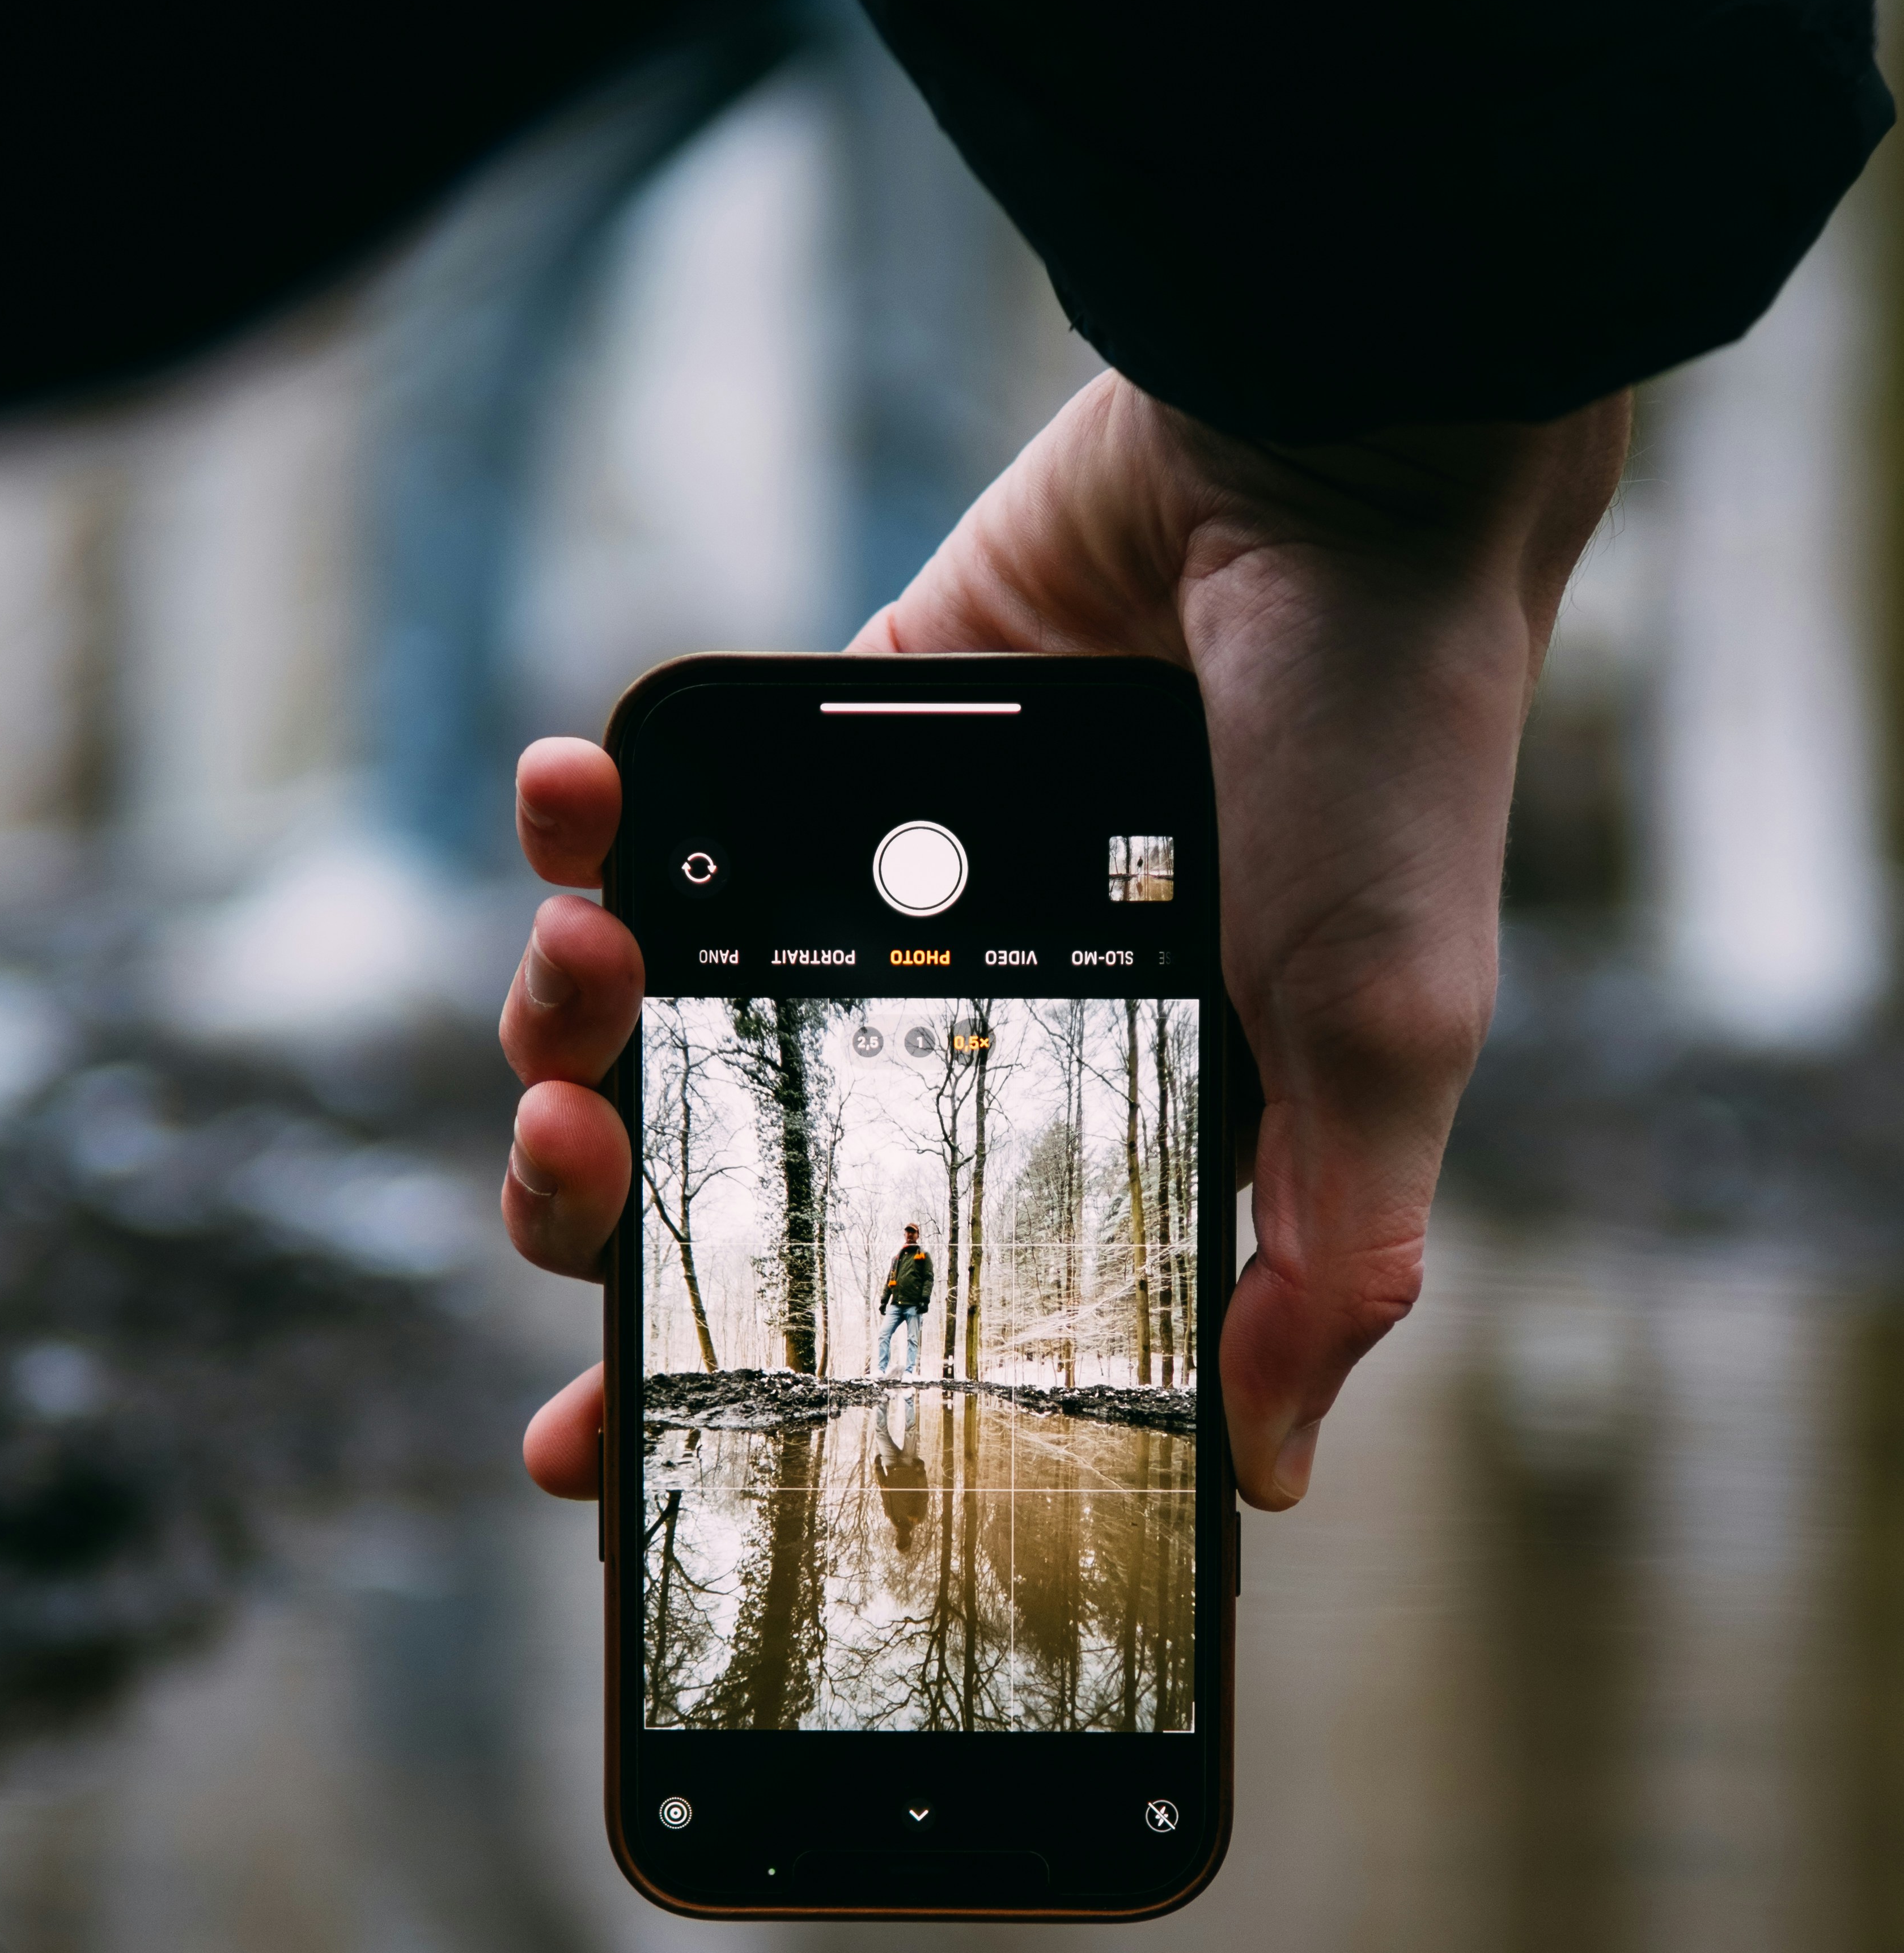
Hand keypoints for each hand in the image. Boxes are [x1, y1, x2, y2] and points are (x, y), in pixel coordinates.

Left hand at [502, 372, 1628, 1506]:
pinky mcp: (832, 770)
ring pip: (663, 1018)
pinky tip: (566, 811)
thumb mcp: (1381, 1040)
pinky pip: (668, 825)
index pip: (888, 1313)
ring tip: (577, 974)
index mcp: (1084, 1142)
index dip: (743, 1388)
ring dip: (564, 1018)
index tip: (610, 1457)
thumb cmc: (1388, 771)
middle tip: (570, 1168)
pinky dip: (589, 821)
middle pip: (725, 1181)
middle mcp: (962, 1045)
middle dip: (603, 1207)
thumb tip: (1268, 1475)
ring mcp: (882, 909)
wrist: (1339, 477)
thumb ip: (1324, 1258)